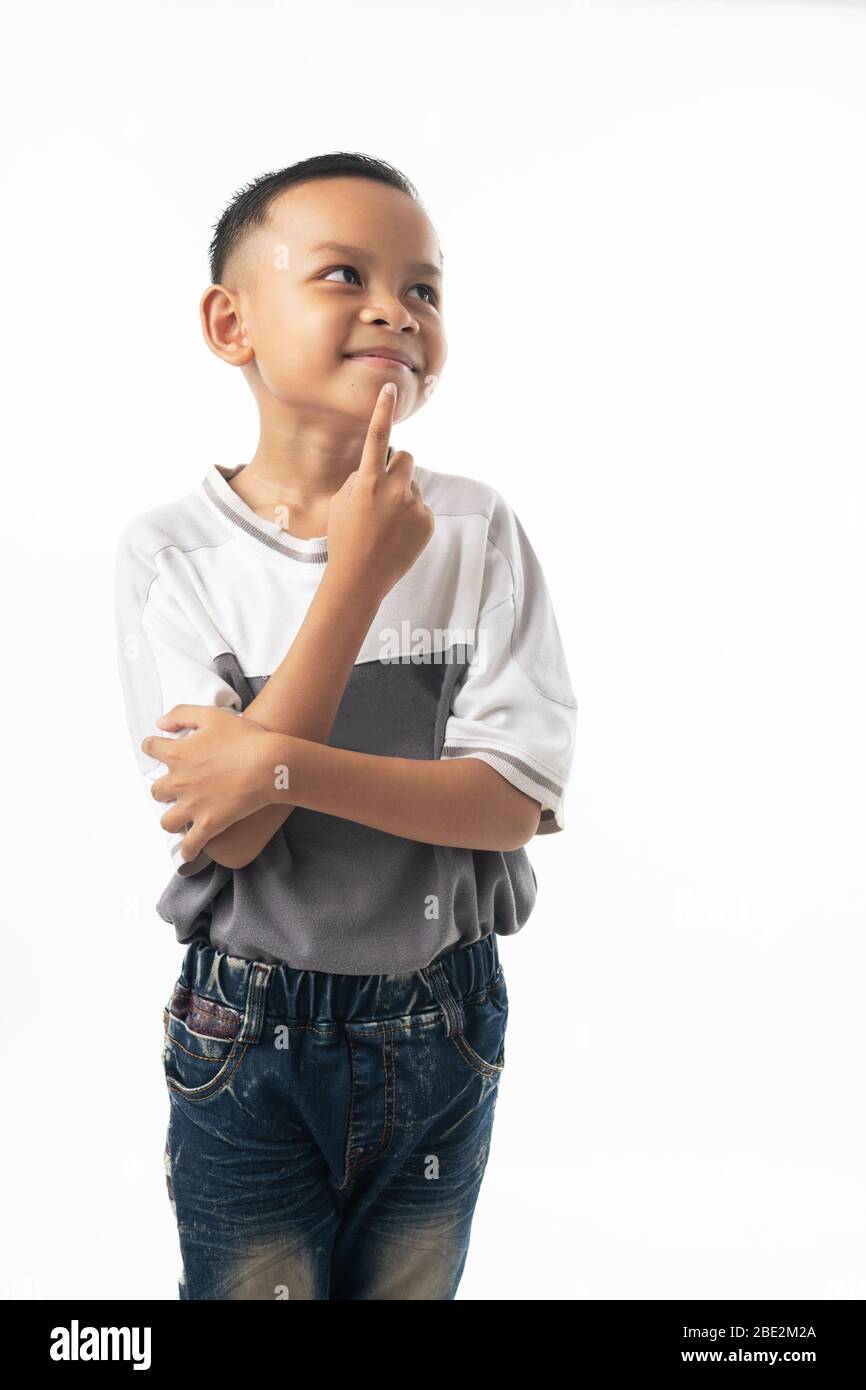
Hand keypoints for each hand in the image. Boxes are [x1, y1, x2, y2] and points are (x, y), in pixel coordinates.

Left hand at [141, 705, 280, 863]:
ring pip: (167, 821)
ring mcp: (192, 806)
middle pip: (156, 790)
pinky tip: (190, 851)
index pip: (150, 749)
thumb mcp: (211, 715)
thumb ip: (182, 714)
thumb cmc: (245, 737)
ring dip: (173, 819)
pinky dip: (188, 850)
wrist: (269, 764)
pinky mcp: (208, 825)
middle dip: (165, 789)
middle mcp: (178, 781)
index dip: (154, 747)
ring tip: (184, 817)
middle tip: (180, 787)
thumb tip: (160, 724)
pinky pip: (189, 846)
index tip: (161, 749)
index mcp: (177, 754)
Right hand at [326, 381, 434, 603]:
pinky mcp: (427, 522)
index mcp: (368, 482)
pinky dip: (410, 517)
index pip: (378, 437)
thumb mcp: (342, 502)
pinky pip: (420, 508)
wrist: (360, 579)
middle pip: (407, 458)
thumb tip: (378, 469)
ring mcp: (413, 507)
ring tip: (386, 523)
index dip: (383, 410)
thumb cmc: (344, 538)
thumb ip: (360, 478)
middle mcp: (394, 491)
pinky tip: (396, 536)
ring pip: (412, 485)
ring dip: (402, 495)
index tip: (389, 387)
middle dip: (398, 467)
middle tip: (383, 489)